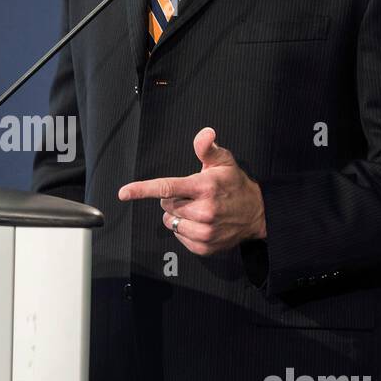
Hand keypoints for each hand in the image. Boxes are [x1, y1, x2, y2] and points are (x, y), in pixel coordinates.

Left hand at [118, 126, 266, 255]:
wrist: (257, 214)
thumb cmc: (235, 185)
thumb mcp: (224, 162)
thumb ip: (207, 148)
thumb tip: (205, 133)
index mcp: (204, 187)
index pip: (167, 187)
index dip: (142, 189)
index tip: (124, 192)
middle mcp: (204, 211)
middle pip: (166, 205)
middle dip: (174, 199)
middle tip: (193, 195)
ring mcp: (204, 231)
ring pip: (171, 222)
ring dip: (179, 216)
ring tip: (198, 210)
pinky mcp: (204, 247)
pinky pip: (179, 237)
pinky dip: (185, 230)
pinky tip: (201, 223)